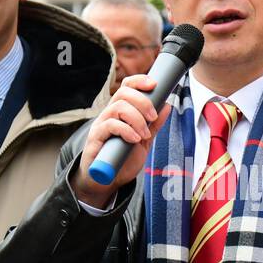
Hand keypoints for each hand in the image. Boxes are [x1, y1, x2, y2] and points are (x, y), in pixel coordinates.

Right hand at [72, 74, 171, 208]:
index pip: (126, 87)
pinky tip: (134, 139)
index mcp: (120, 112)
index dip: (139, 81)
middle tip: (153, 117)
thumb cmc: (122, 159)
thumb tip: (167, 106)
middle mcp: (109, 114)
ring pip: (117, 107)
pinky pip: (110, 126)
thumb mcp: (143, 141)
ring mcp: (100, 125)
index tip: (154, 84)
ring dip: (136, 119)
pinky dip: (126, 130)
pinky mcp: (95, 138)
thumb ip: (154, 125)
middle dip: (142, 101)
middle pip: (122, 93)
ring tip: (144, 135)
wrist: (106, 181)